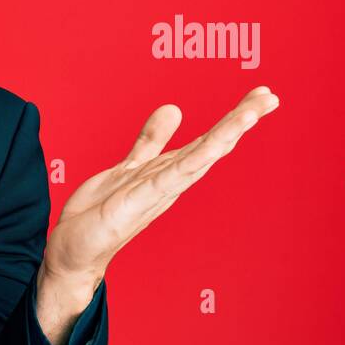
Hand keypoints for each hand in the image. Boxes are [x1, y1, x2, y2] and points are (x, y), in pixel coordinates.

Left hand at [42, 85, 280, 289]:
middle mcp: (169, 182)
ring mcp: (157, 192)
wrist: (73, 250)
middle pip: (211, 146)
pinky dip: (193, 160)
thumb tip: (173, 108)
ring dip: (225, 136)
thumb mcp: (129, 166)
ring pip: (198, 159)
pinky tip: (213, 146)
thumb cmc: (101, 213)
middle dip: (240, 121)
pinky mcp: (139, 202)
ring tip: (253, 111)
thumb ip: (151, 140)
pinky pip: (171, 177)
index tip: (261, 94)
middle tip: (270, 96)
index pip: (207, 140)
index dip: (234, 118)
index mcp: (169, 171)